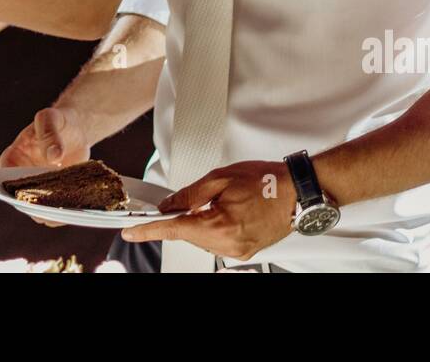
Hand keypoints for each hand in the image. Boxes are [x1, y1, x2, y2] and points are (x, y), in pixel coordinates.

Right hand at [0, 107, 90, 227]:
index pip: (4, 173)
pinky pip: (54, 209)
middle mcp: (22, 176)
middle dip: (32, 204)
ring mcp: (38, 188)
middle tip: (47, 209)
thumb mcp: (52, 119)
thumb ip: (50, 134)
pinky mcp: (54, 195)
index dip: (9, 184)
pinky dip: (63, 213)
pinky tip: (76, 211)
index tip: (23, 191)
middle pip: (20, 196)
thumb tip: (54, 156)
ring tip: (64, 213)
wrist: (77, 130)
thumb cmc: (59, 121)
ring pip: (38, 208)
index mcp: (14, 156)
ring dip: (49, 213)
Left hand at [121, 160, 296, 261]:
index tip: (131, 232)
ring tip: (227, 201)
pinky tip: (230, 212)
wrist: (298, 192)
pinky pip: (217, 241)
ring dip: (203, 221)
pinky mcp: (244, 252)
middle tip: (204, 196)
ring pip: (202, 238)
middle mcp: (228, 244)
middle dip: (187, 216)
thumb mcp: (221, 178)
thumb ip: (189, 194)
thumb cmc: (268, 181)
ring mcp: (237, 251)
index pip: (174, 230)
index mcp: (219, 225)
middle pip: (189, 234)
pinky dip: (215, 227)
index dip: (148, 231)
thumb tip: (169, 205)